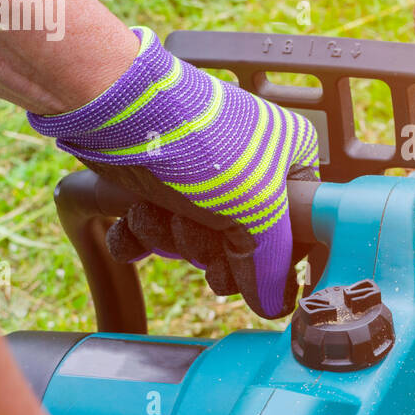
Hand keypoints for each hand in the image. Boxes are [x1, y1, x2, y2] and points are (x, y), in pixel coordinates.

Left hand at [29, 28, 320, 317]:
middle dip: (208, 246)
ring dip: (171, 235)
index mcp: (290, 159)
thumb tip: (276, 305)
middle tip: (199, 230)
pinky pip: (158, 228)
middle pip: (240, 243)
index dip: (269, 259)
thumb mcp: (257, 210)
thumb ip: (271, 264)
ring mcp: (202, 174)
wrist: (118, 110)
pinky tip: (133, 224)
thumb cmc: (199, 144)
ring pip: (195, 240)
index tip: (247, 271)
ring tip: (161, 209)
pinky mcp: (159, 180)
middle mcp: (250, 165)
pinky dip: (141, 232)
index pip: (296, 231)